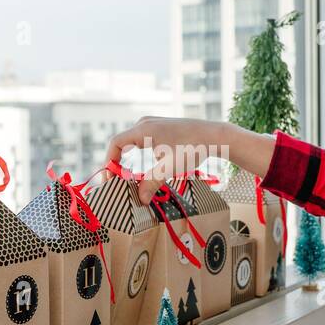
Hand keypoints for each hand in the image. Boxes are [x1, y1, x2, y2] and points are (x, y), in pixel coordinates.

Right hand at [103, 116, 226, 204]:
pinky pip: (141, 142)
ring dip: (128, 161)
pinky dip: (138, 156)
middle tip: (117, 183)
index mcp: (143, 129)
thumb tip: (140, 200)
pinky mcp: (160, 129)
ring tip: (128, 179)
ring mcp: (152, 124)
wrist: (214, 136)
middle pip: (122, 144)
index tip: (110, 179)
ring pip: (131, 143)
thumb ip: (152, 182)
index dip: (109, 162)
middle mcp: (144, 123)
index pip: (116, 144)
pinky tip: (144, 169)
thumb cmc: (193, 148)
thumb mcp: (171, 167)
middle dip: (118, 164)